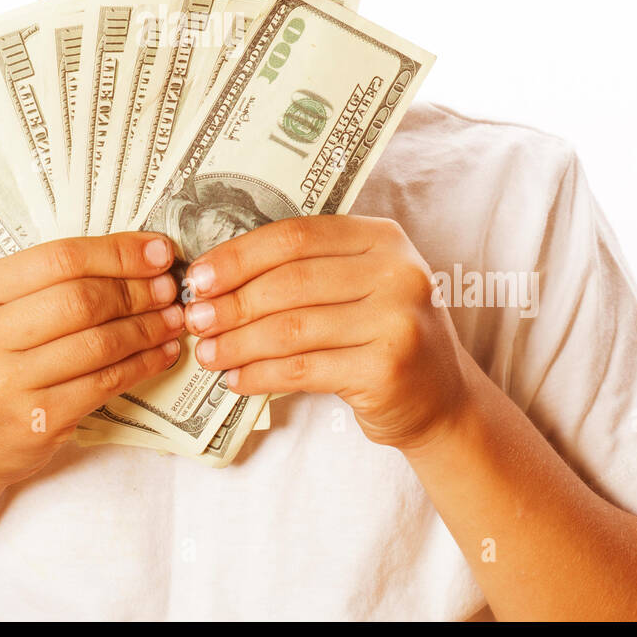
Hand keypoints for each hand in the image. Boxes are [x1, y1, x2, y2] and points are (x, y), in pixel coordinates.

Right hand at [0, 232, 184, 489]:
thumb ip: (43, 281)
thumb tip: (132, 255)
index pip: (59, 259)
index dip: (117, 253)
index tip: (158, 250)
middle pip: (81, 300)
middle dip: (137, 291)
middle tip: (171, 287)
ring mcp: (6, 384)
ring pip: (98, 344)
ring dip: (147, 328)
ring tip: (174, 318)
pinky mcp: (34, 422)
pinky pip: (102, 384)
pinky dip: (141, 365)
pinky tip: (161, 353)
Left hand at [181, 214, 469, 452]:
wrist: (442, 399)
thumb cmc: (381, 334)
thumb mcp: (358, 285)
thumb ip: (304, 270)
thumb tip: (213, 277)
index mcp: (382, 237)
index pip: (296, 236)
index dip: (239, 256)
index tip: (198, 277)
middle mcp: (398, 273)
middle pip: (290, 282)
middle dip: (232, 302)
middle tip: (194, 319)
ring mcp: (397, 322)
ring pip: (292, 328)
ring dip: (238, 343)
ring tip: (207, 353)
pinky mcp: (387, 371)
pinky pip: (304, 369)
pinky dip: (260, 375)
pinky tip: (236, 379)